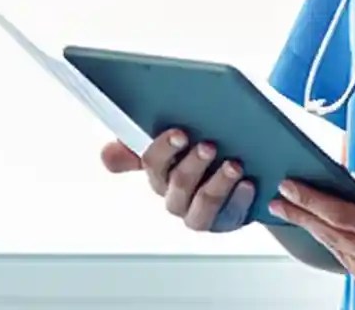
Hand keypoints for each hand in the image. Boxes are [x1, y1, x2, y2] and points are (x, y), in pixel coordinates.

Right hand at [100, 129, 256, 232]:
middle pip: (178, 183)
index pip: (151, 163)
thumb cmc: (195, 152)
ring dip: (218, 183)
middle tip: (210, 146)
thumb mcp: (169, 142)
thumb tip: (106, 154)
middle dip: (194, 164)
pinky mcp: (224, 221)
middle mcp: (174, 197)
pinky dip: (240, 198)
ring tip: (234, 165)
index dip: (163, 149)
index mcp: (158, 174)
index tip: (180, 133)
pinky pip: (230, 215)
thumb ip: (138, 143)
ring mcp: (198, 212)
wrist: (235, 169)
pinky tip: (248, 183)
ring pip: (203, 203)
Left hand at [267, 176, 354, 307]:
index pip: (339, 213)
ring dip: (323, 235)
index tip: (287, 188)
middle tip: (279, 204)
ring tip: (305, 216)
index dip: (308, 200)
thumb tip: (342, 177)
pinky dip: (345, 254)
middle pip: (332, 236)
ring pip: (341, 255)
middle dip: (302, 217)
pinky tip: (338, 239)